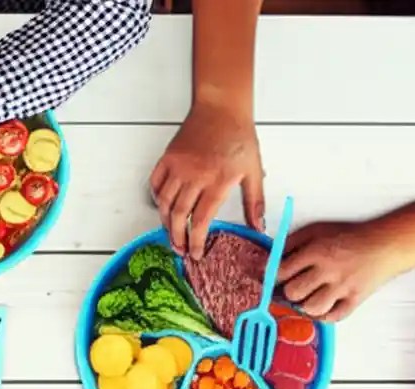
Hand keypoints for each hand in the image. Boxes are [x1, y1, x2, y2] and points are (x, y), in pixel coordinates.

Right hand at [150, 100, 264, 258]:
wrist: (222, 109)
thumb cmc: (238, 137)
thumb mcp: (254, 170)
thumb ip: (254, 202)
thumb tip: (258, 227)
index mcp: (218, 180)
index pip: (201, 220)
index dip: (196, 241)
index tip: (196, 253)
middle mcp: (195, 175)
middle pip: (178, 216)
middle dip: (177, 238)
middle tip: (180, 250)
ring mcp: (178, 167)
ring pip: (164, 203)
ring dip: (165, 223)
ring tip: (171, 234)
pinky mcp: (168, 158)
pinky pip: (156, 185)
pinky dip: (156, 200)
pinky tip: (163, 209)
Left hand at [278, 221, 400, 321]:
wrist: (385, 244)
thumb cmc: (350, 237)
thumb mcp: (317, 230)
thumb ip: (292, 242)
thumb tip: (272, 258)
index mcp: (316, 251)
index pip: (282, 272)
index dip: (275, 277)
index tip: (277, 279)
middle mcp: (328, 270)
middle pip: (294, 292)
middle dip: (289, 292)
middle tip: (294, 288)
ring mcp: (343, 286)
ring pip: (312, 308)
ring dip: (306, 306)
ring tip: (308, 298)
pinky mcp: (356, 299)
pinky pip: (334, 317)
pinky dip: (324, 316)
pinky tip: (322, 307)